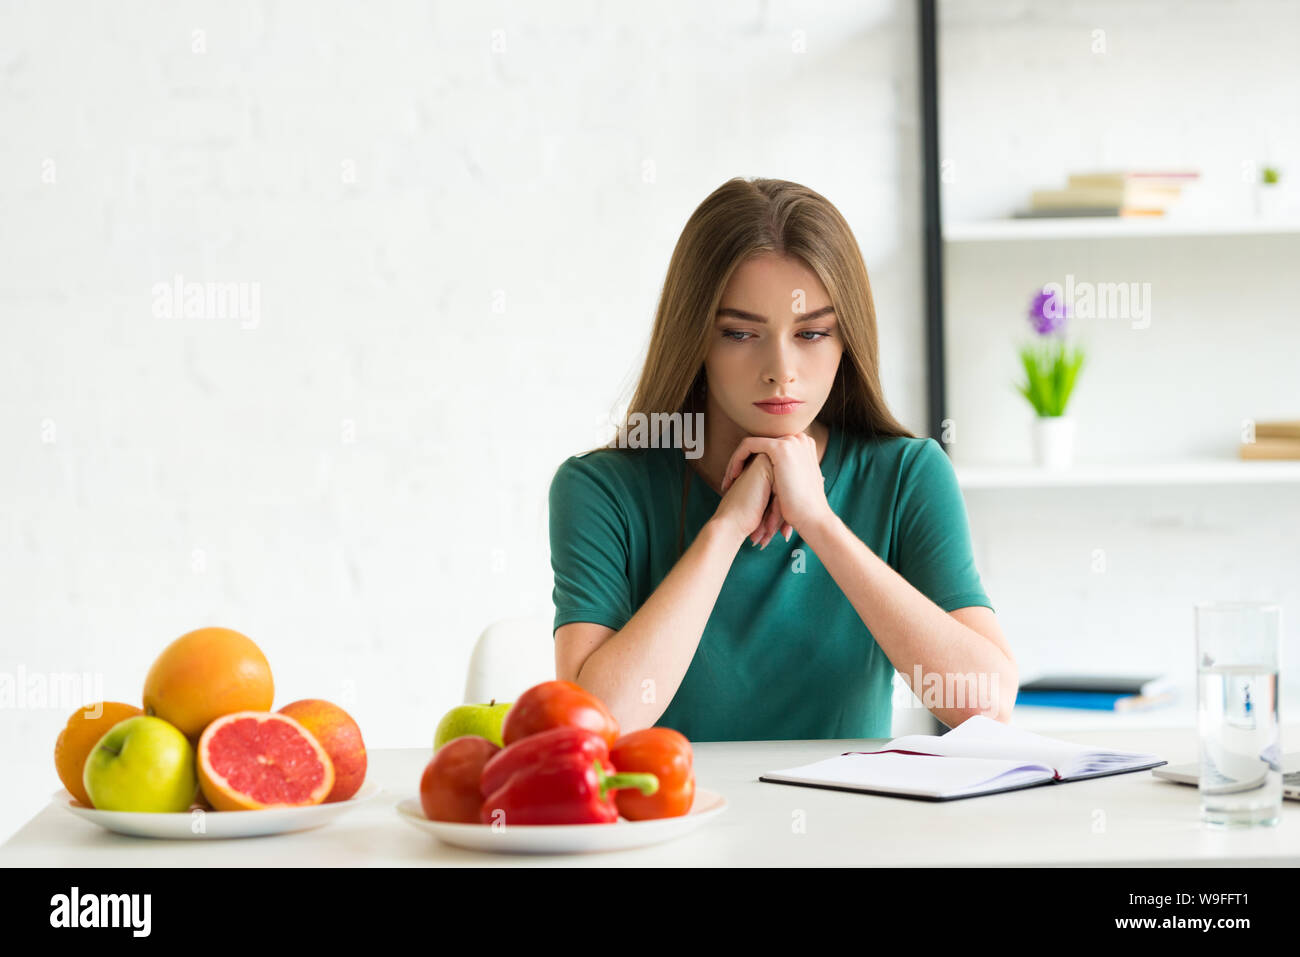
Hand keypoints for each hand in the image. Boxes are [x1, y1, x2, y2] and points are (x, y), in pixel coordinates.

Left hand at [719, 432, 833, 547]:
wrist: (812, 519)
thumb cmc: (802, 509)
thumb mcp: (796, 485)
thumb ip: (787, 473)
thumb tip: (779, 474)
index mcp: (803, 447)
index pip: (769, 448)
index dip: (752, 462)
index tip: (739, 479)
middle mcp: (799, 440)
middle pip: (760, 446)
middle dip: (742, 462)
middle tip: (729, 480)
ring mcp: (791, 442)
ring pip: (752, 445)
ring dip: (736, 462)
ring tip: (729, 482)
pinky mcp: (781, 447)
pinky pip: (748, 446)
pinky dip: (737, 459)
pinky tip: (733, 477)